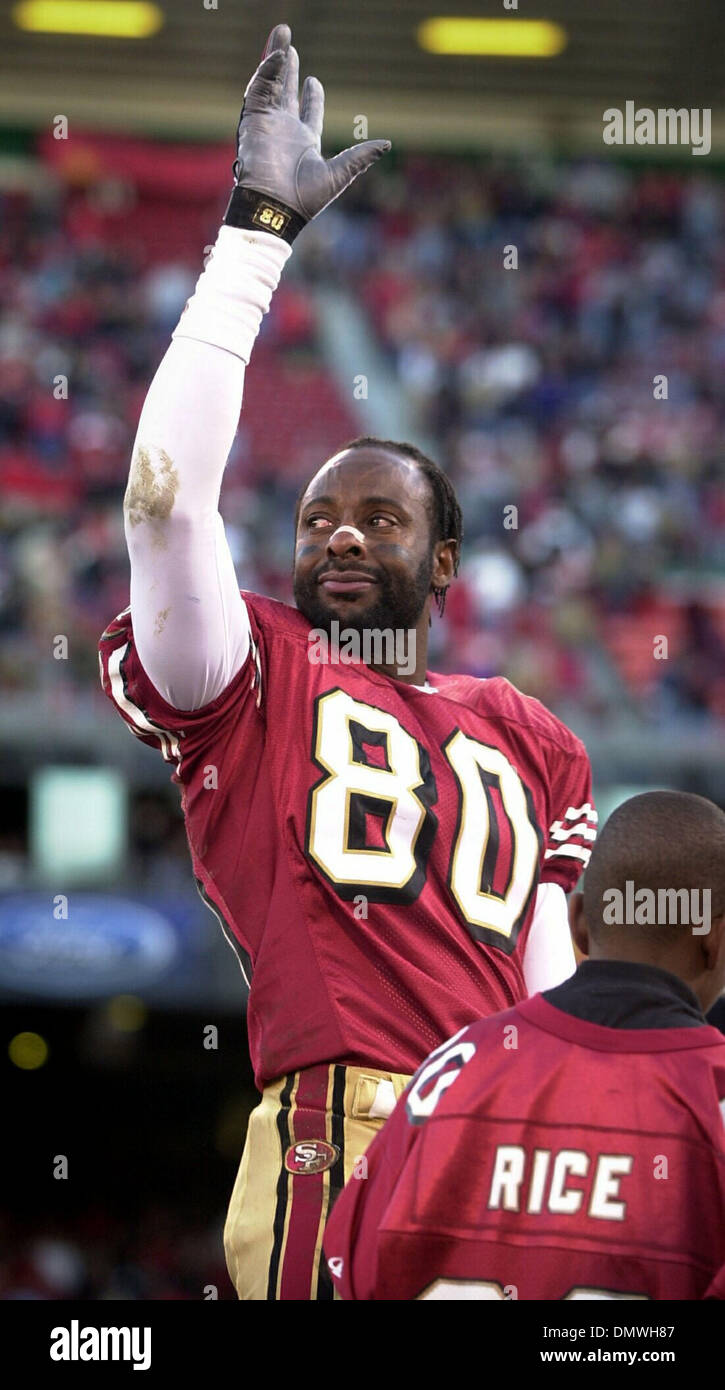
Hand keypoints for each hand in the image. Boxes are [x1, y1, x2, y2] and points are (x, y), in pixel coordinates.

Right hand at [224, 23, 390, 239]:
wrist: (276, 208)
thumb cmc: (305, 199)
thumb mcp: (340, 174)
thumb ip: (360, 157)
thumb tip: (386, 145)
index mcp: (305, 142)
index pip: (309, 112)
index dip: (312, 96)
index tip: (314, 80)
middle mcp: (285, 130)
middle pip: (287, 91)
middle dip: (289, 68)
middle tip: (289, 44)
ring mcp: (268, 124)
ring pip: (271, 84)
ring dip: (275, 58)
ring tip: (281, 35)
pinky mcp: (253, 121)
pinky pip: (259, 90)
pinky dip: (268, 71)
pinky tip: (278, 55)